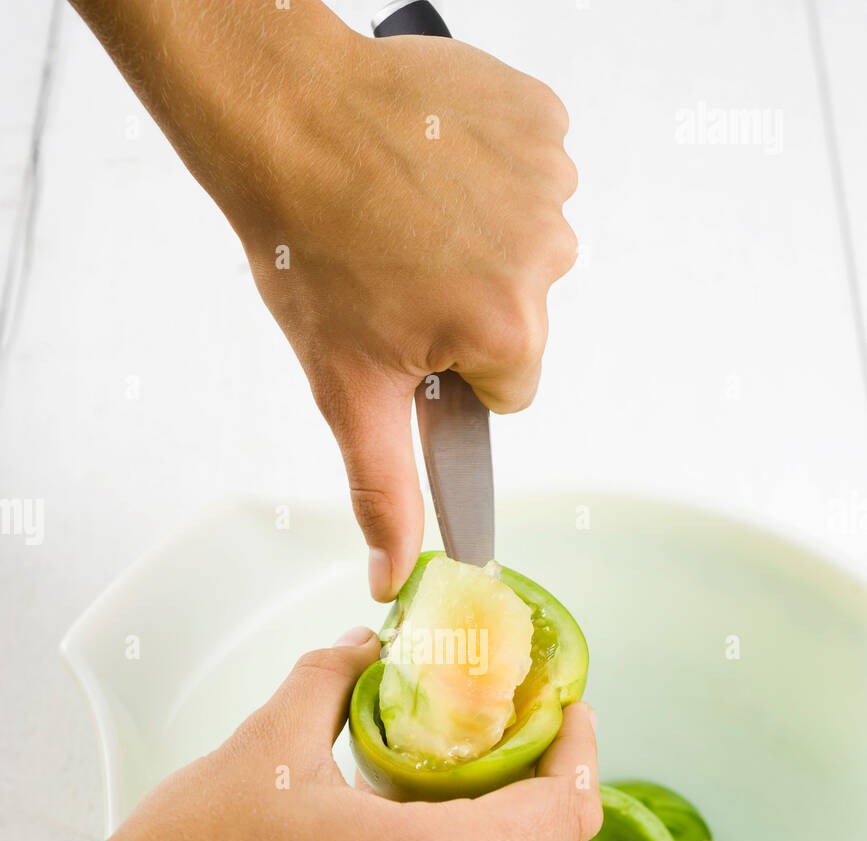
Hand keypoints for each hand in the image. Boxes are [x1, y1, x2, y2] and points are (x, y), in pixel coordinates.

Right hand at [0, 629, 599, 840]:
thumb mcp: (270, 742)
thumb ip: (334, 678)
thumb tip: (368, 646)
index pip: (563, 815)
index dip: (581, 752)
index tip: (567, 708)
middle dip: (562, 793)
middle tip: (534, 735)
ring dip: (521, 835)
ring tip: (480, 770)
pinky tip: (425, 819)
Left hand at [69, 0, 577, 597]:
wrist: (282, 121)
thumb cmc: (308, 253)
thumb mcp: (348, 391)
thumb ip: (385, 489)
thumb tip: (396, 575)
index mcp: (510, 332)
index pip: (508, 389)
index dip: (450, 370)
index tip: (406, 328)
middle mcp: (545, 257)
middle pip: (522, 317)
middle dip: (467, 306)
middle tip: (395, 271)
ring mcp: (547, 179)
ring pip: (525, 245)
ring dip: (476, 236)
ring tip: (408, 215)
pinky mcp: (539, 119)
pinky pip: (531, 171)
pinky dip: (490, 171)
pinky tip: (434, 167)